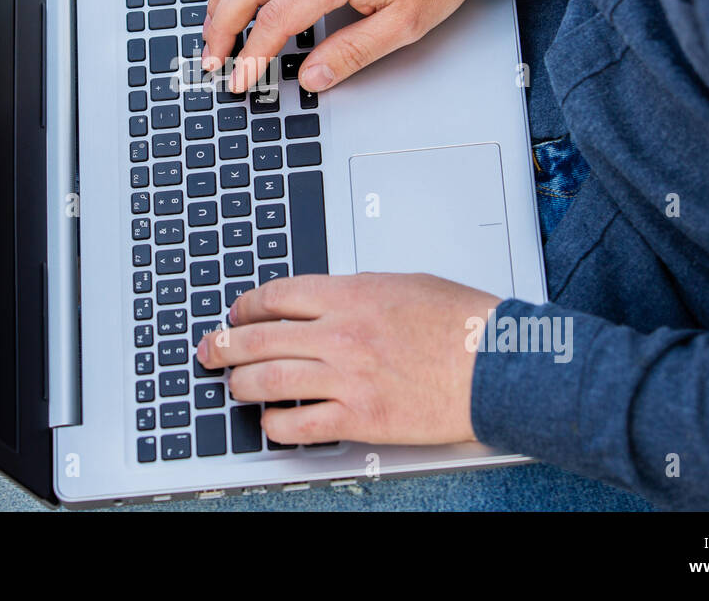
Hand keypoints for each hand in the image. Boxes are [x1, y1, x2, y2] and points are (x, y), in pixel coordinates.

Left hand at [196, 273, 500, 445]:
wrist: (499, 365)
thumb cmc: (463, 322)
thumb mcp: (405, 284)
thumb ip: (358, 292)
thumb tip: (326, 301)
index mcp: (351, 294)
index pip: (278, 296)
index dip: (247, 306)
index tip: (237, 313)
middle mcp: (341, 334)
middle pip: (261, 338)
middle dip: (225, 345)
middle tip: (210, 351)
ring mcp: (347, 377)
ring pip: (269, 381)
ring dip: (242, 384)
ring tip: (234, 386)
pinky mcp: (361, 418)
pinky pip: (300, 425)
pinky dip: (276, 424)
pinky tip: (271, 422)